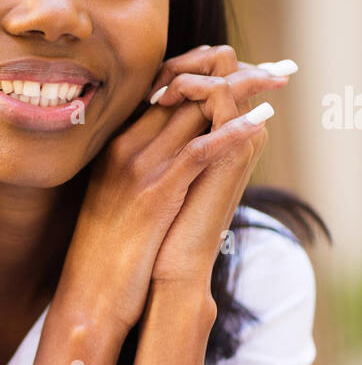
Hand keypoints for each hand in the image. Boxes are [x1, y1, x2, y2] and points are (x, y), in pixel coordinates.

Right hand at [48, 45, 291, 341]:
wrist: (89, 295)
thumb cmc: (106, 254)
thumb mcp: (118, 200)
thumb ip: (140, 170)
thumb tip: (174, 157)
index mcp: (115, 147)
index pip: (164, 92)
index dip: (205, 75)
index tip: (241, 70)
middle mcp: (124, 148)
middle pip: (183, 92)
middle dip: (230, 75)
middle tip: (270, 69)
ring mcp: (137, 169)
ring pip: (193, 112)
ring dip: (240, 92)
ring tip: (275, 80)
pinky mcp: (154, 194)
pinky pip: (198, 151)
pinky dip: (231, 133)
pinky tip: (260, 121)